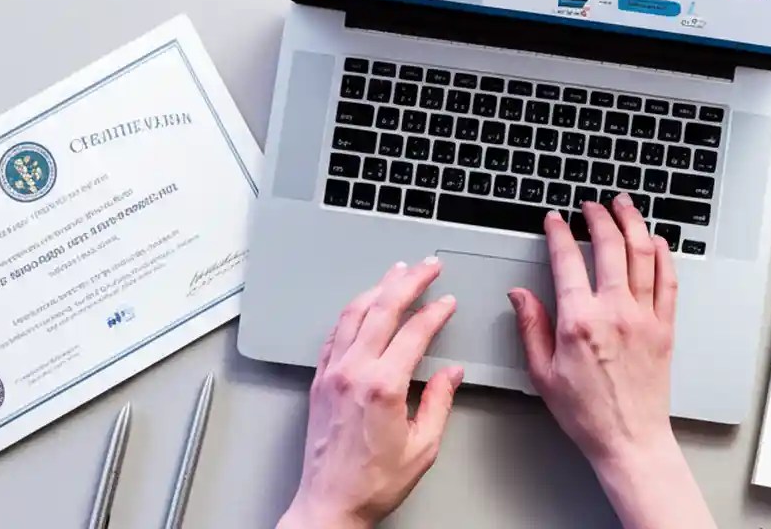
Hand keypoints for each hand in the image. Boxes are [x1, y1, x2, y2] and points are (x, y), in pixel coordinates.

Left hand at [278, 259, 462, 528]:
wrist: (329, 504)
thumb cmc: (372, 483)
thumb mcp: (422, 447)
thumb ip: (439, 402)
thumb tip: (451, 374)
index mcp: (383, 386)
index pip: (414, 332)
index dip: (436, 312)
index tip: (448, 302)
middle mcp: (353, 372)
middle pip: (382, 309)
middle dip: (408, 281)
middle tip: (426, 266)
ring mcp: (332, 373)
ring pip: (354, 314)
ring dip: (377, 288)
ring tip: (395, 273)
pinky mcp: (319, 381)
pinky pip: (334, 334)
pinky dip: (351, 313)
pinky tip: (362, 307)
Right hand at [508, 196, 714, 528]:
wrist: (629, 439)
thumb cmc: (586, 413)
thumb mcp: (543, 372)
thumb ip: (530, 327)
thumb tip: (520, 295)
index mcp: (579, 322)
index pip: (567, 261)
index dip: (559, 233)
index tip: (554, 220)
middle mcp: (614, 313)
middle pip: (610, 246)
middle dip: (599, 217)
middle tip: (590, 206)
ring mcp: (644, 317)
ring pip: (643, 254)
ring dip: (633, 223)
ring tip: (624, 206)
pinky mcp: (665, 327)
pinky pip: (668, 280)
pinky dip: (663, 254)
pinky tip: (656, 242)